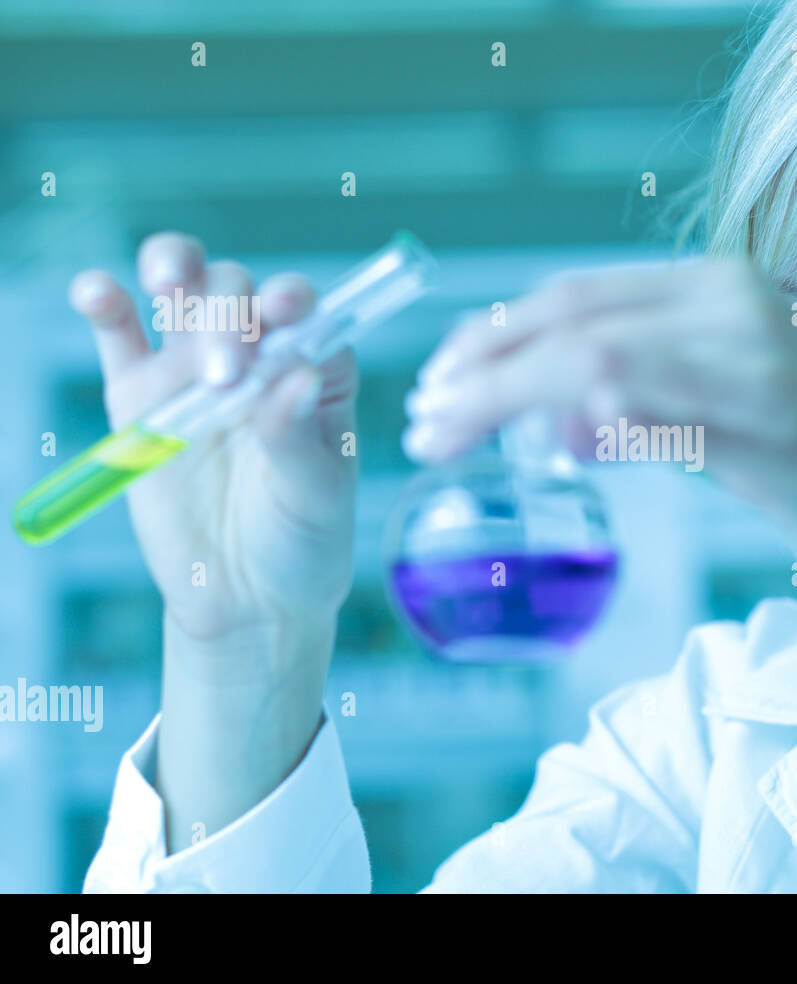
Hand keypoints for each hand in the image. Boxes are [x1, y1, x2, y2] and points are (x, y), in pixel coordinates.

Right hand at [70, 232, 358, 642]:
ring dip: (173, 267)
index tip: (283, 312)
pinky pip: (117, 333)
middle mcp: (259, 355)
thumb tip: (297, 377)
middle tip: (222, 375)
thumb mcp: (316, 498)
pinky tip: (98, 295)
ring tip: (166, 286)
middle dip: (227, 314)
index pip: (305, 315)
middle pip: (238, 292)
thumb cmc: (302, 541)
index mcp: (315, 371)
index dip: (292, 300)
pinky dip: (103, 302)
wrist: (245, 598)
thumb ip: (300, 439)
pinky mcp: (139, 393)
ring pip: (182, 288)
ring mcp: (194, 367)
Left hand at [403, 255, 796, 751]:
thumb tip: (555, 418)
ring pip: (595, 356)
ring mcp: (755, 357)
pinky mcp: (773, 418)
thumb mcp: (722, 423)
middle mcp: (733, 305)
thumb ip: (644, 408)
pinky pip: (662, 406)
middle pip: (572, 320)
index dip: (497, 336)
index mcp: (718, 291)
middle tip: (422, 416)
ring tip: (443, 433)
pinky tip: (550, 437)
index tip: (445, 378)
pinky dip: (596, 418)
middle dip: (480, 367)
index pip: (579, 298)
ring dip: (504, 394)